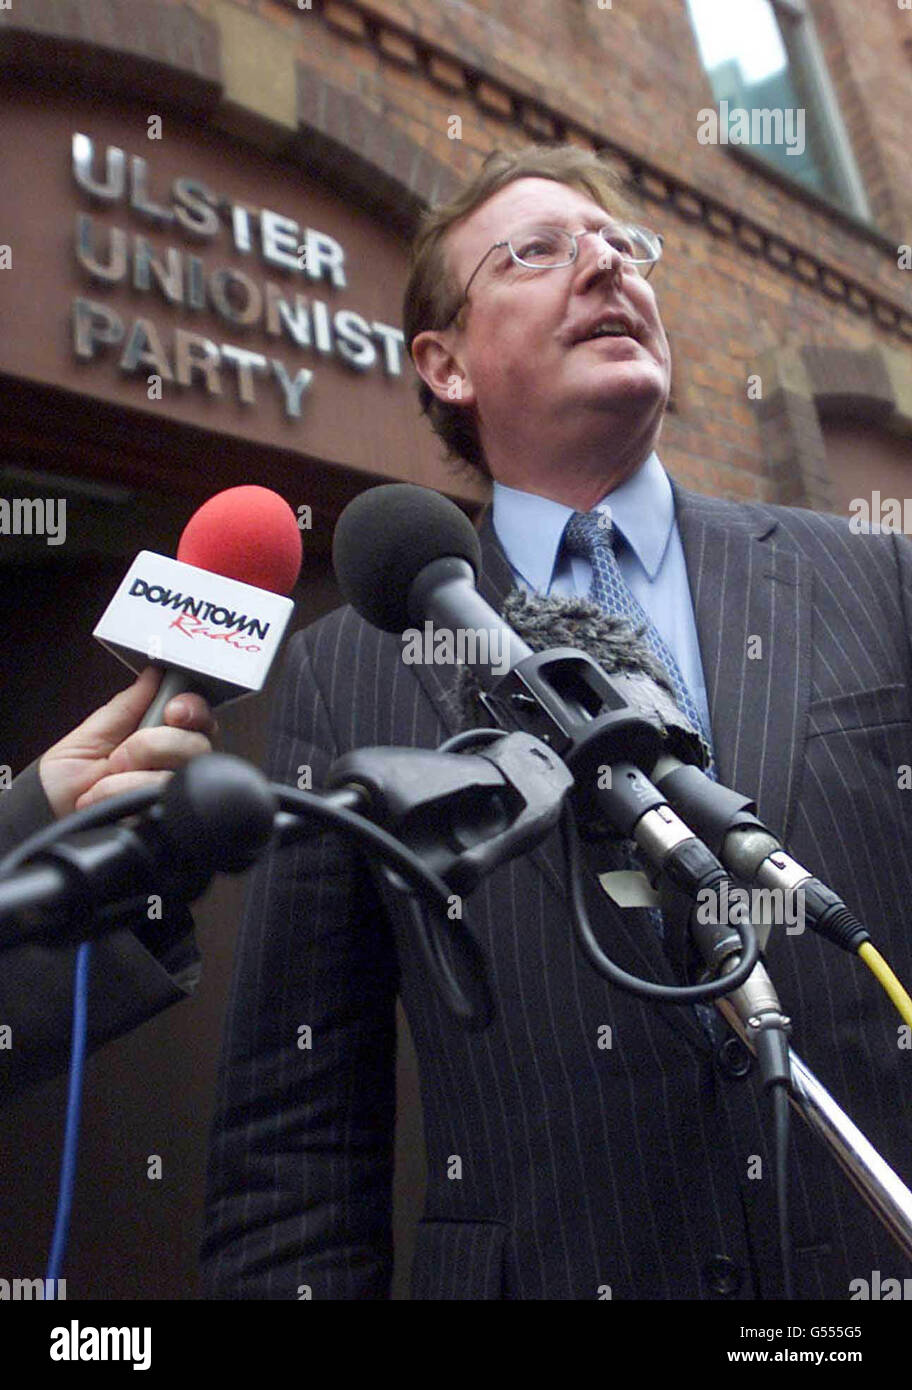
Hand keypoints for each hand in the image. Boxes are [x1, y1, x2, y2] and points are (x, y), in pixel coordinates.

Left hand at [38, 667, 217, 817]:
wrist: (46, 817)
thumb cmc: (63, 780)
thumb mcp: (90, 734)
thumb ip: (127, 705)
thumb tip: (154, 674)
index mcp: (162, 738)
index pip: (200, 717)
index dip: (193, 709)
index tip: (173, 710)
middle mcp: (174, 767)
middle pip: (198, 744)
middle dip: (152, 744)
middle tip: (118, 757)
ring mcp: (172, 796)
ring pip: (178, 774)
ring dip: (129, 776)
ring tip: (102, 784)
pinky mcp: (164, 820)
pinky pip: (161, 802)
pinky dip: (124, 794)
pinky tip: (109, 801)